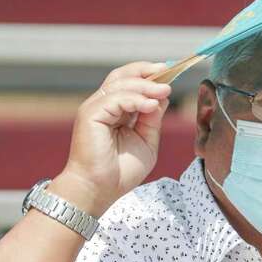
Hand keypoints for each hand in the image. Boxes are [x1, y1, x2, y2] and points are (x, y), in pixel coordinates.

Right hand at [53, 62, 171, 216]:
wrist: (100, 190)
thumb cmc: (120, 171)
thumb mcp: (146, 140)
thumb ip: (152, 119)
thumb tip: (162, 96)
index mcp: (115, 110)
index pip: (130, 82)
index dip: (149, 75)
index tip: (170, 72)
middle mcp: (103, 105)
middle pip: (122, 75)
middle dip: (146, 71)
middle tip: (168, 73)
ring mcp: (95, 108)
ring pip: (120, 83)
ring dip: (145, 85)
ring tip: (165, 91)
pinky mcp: (90, 114)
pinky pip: (114, 98)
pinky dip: (135, 99)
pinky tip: (151, 105)